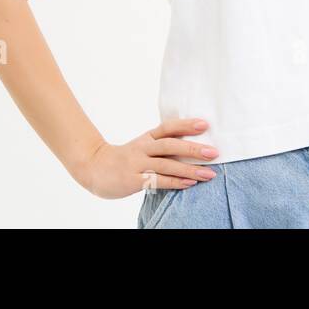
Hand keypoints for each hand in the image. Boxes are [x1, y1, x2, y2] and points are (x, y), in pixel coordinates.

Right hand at [74, 117, 219, 198]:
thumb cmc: (124, 158)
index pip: (168, 128)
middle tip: (214, 152)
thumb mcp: (141, 147)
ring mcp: (137, 164)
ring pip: (166, 165)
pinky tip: (189, 184)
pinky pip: (157, 181)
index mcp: (146, 138)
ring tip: (209, 174)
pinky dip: (175, 182)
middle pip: (170, 145)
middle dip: (194, 149)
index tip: (206, 124)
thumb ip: (161, 146)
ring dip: (190, 169)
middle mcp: (142, 148)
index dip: (186, 125)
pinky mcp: (133, 180)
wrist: (93, 168)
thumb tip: (191, 146)